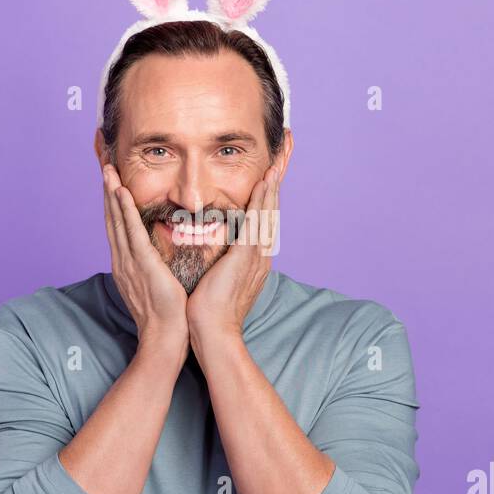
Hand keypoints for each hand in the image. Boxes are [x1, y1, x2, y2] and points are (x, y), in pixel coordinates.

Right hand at [102, 163, 188, 360]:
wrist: (165, 338)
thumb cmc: (167, 314)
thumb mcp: (158, 284)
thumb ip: (155, 266)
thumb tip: (160, 255)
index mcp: (127, 263)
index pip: (118, 226)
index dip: (113, 201)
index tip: (111, 179)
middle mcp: (122, 259)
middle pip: (111, 218)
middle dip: (107, 190)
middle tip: (103, 164)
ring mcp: (128, 261)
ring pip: (117, 220)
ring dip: (111, 193)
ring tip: (107, 169)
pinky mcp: (140, 264)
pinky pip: (130, 231)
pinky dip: (124, 210)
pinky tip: (120, 192)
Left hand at [187, 165, 279, 346]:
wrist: (214, 332)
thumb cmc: (210, 311)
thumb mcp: (218, 279)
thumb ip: (221, 263)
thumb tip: (214, 253)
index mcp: (254, 259)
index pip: (262, 222)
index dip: (267, 198)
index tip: (270, 176)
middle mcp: (260, 255)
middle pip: (271, 212)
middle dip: (276, 186)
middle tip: (283, 160)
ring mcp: (256, 255)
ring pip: (267, 213)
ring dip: (272, 187)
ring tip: (277, 163)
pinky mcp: (247, 256)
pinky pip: (256, 222)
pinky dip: (261, 201)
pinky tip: (264, 183)